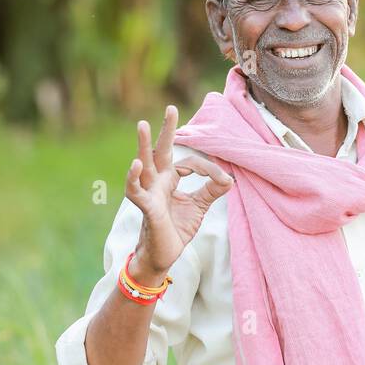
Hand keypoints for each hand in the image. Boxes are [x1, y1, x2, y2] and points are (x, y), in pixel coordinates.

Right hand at [125, 105, 232, 277]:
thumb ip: (212, 190)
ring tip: (143, 125)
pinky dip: (134, 178)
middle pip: (161, 151)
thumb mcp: (199, 206)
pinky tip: (136, 164)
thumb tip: (230, 178)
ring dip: (144, 145)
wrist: (163, 256)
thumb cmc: (176, 229)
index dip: (209, 169)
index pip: (190, 163)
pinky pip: (136, 191)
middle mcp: (158, 182)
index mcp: (170, 179)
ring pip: (145, 165)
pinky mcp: (146, 208)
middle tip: (171, 107)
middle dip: (165, 130)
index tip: (224, 180)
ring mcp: (150, 193)